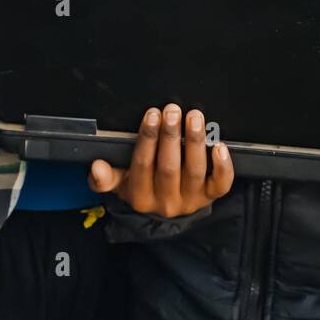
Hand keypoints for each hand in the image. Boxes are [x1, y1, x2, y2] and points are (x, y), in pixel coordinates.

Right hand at [88, 104, 233, 217]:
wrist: (164, 209)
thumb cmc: (141, 185)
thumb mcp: (119, 183)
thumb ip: (105, 177)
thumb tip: (96, 167)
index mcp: (140, 196)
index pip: (142, 165)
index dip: (148, 139)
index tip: (152, 114)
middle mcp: (165, 201)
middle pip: (168, 167)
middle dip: (170, 136)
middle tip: (172, 110)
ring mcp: (190, 200)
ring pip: (194, 171)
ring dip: (194, 142)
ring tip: (194, 117)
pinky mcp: (210, 196)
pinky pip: (220, 184)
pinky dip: (222, 166)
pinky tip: (219, 146)